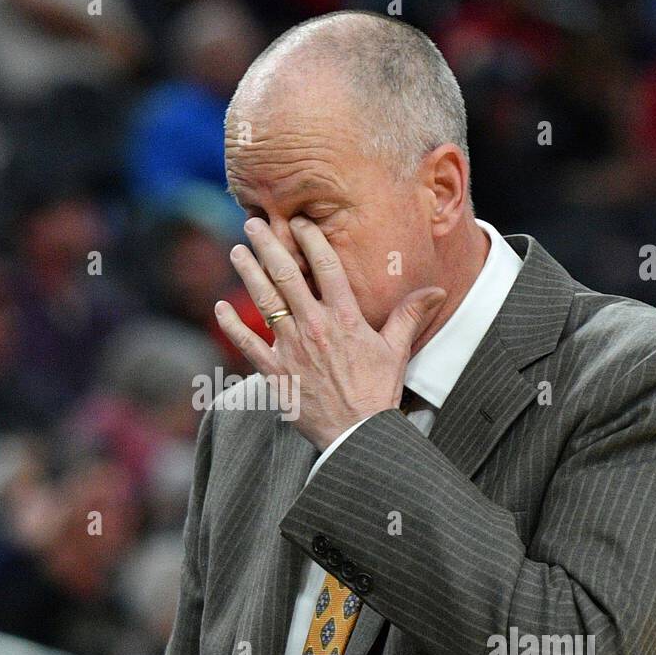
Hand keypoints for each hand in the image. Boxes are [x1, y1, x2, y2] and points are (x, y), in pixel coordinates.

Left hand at [214, 216, 445, 450]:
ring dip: (248, 274)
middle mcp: (316, 327)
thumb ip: (409, 314)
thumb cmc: (377, 391)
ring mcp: (292, 349)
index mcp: (346, 318)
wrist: (358, 434)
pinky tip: (219, 307)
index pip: (326, 266)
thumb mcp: (396, 350)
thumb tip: (435, 289)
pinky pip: (248, 344)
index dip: (310, 239)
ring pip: (265, 302)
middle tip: (254, 223)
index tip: (298, 220)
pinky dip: (232, 325)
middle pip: (287, 276)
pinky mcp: (276, 372)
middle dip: (269, 246)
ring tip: (237, 252)